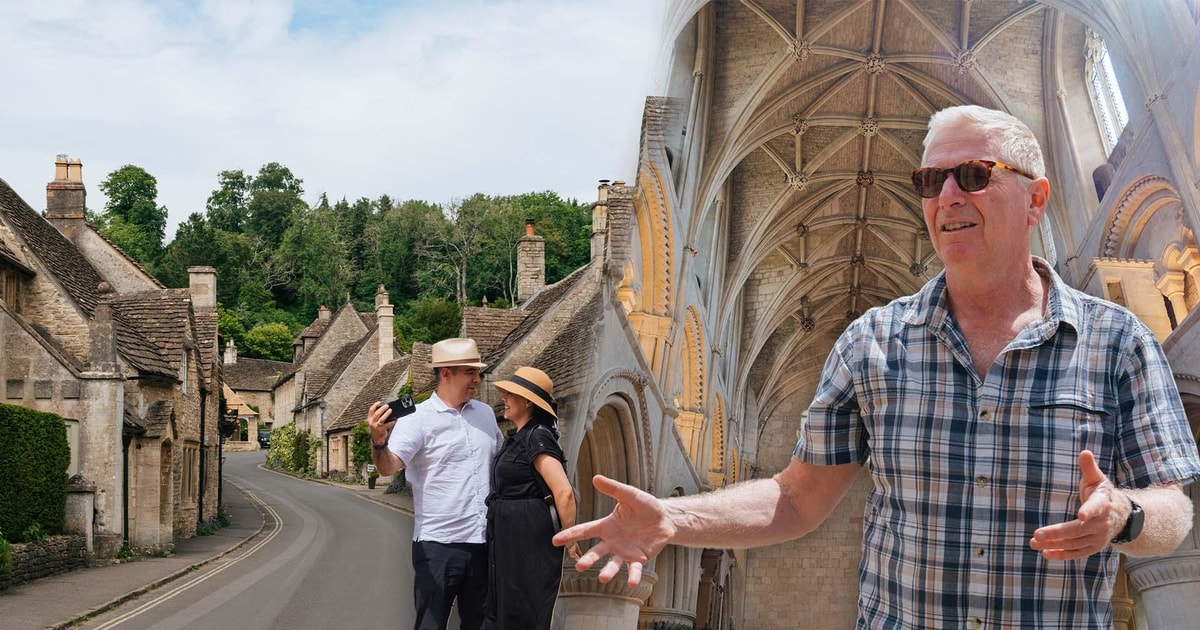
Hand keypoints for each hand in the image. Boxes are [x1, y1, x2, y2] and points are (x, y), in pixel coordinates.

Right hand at [366, 401, 396, 445]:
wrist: (376, 438)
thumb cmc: (377, 427)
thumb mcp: (374, 421)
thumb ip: (377, 416)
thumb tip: (386, 409)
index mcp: (369, 418)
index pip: (371, 410)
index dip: (375, 405)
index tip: (380, 402)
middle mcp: (372, 422)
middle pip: (377, 413)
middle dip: (382, 409)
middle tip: (387, 406)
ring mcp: (376, 426)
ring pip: (381, 419)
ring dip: (386, 414)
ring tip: (390, 410)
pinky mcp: (381, 430)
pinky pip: (387, 425)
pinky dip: (392, 422)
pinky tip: (395, 419)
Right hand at [551, 475, 674, 586]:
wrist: (665, 518)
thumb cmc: (645, 506)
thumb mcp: (629, 495)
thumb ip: (614, 489)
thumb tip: (596, 478)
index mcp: (607, 526)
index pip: (585, 531)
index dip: (570, 535)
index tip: (556, 541)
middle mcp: (612, 541)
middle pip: (596, 552)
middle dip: (587, 560)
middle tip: (580, 566)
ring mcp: (625, 552)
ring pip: (613, 564)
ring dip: (608, 572)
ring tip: (603, 577)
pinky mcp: (638, 559)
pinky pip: (634, 569)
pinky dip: (632, 576)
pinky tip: (631, 582)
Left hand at [1029, 450, 1127, 559]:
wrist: (1122, 516)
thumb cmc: (1103, 494)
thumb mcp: (1098, 479)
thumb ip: (1089, 468)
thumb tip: (1084, 452)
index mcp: (1103, 504)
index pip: (1096, 508)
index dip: (1089, 511)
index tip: (1081, 515)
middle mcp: (1102, 524)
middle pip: (1078, 530)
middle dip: (1058, 533)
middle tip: (1038, 534)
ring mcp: (1098, 538)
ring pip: (1074, 543)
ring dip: (1054, 544)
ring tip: (1034, 542)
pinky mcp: (1093, 546)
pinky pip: (1077, 552)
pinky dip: (1063, 554)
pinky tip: (1046, 553)